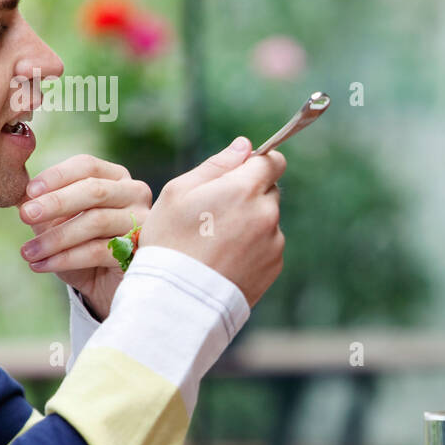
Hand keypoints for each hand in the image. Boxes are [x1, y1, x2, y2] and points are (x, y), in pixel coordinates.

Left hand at [18, 155, 153, 319]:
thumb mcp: (60, 220)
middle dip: (56, 202)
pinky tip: (41, 265)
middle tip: (24, 215)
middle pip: (95, 190)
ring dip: (56, 237)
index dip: (57, 176)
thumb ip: (44, 204)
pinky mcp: (140, 251)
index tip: (28, 192)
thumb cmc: (81, 242)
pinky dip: (65, 258)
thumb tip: (23, 198)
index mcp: (115, 177)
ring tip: (27, 251)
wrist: (103, 281)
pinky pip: (99, 252)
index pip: (87, 166)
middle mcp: (135, 194)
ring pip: (96, 221)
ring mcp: (143, 222)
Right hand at [137, 136, 285, 307]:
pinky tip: (225, 259)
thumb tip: (244, 145)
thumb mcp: (179, 193)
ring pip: (267, 221)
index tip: (242, 173)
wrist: (178, 299)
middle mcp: (267, 214)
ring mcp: (274, 242)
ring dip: (251, 223)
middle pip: (269, 191)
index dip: (257, 163)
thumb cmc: (170, 242)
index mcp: (245, 189)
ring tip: (216, 243)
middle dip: (249, 196)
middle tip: (216, 215)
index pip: (273, 161)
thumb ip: (217, 165)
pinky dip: (252, 248)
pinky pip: (268, 246)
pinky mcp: (275, 266)